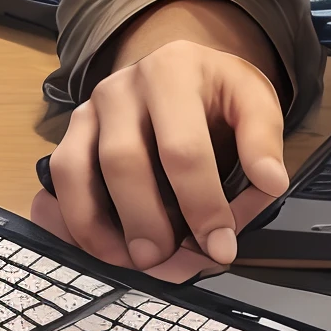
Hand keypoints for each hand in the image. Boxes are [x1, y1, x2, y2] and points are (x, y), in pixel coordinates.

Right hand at [48, 0, 289, 271]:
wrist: (182, 70)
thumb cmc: (218, 92)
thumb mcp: (253, 99)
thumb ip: (263, 140)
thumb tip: (271, 184)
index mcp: (174, 69)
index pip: (183, 148)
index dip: (202, 203)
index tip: (221, 247)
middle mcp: (123, 85)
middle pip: (122, 161)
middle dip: (145, 220)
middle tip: (167, 261)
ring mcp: (89, 107)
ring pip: (77, 172)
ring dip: (99, 228)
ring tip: (134, 262)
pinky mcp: (69, 131)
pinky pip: (59, 180)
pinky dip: (74, 220)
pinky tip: (104, 247)